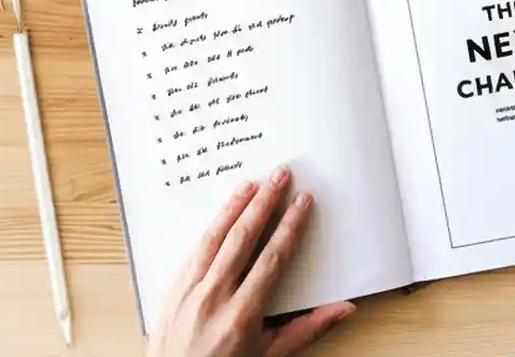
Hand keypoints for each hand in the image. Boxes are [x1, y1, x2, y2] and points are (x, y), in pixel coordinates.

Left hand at [148, 168, 354, 356]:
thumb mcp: (270, 356)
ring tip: (252, 183)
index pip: (272, 258)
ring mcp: (189, 291)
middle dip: (264, 203)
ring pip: (214, 238)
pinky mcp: (172, 289)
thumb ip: (307, 329)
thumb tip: (343, 309)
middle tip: (279, 176)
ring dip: (234, 207)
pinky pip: (193, 250)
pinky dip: (209, 228)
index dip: (290, 227)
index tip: (301, 202)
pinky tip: (221, 213)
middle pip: (243, 238)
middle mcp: (213, 297)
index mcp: (241, 315)